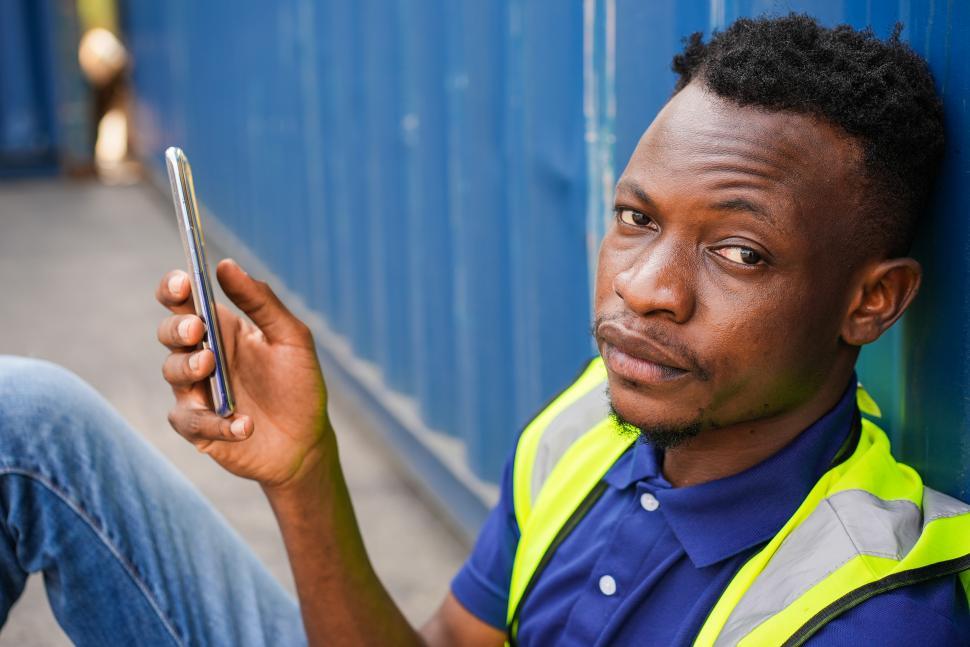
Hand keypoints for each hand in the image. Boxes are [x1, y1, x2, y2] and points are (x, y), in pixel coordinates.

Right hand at [156, 259, 331, 487]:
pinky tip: (245, 424)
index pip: (184, 301)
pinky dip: (216, 423)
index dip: (174, 289)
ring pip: (172, 372)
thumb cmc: (299, 385)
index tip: (182, 282)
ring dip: (189, 368)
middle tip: (198, 330)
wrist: (307, 441)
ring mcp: (197, 392)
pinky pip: (193, 422)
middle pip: (169, 333)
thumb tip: (226, 265)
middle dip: (177, 328)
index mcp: (222, 329)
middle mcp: (203, 356)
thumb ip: (261, 302)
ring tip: (211, 368)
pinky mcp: (199, 429)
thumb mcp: (291, 338)